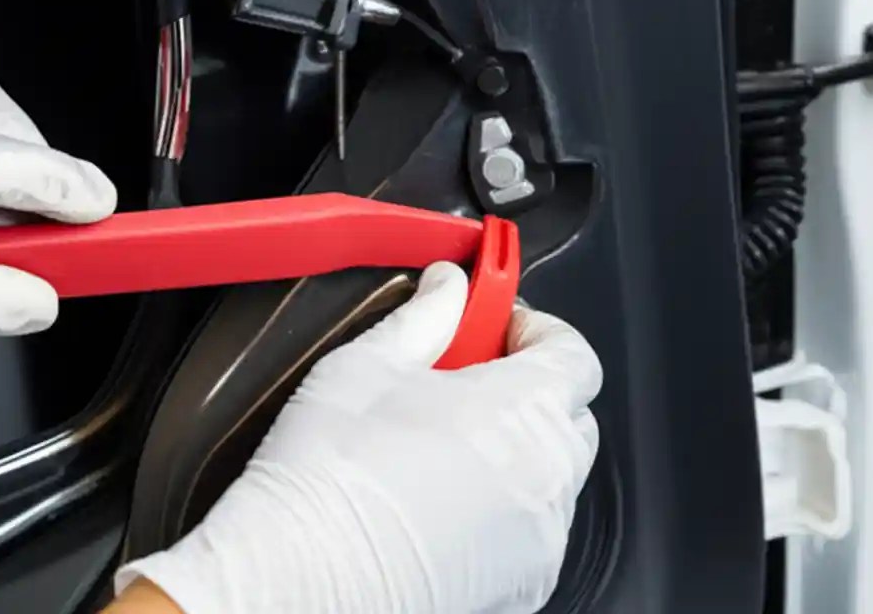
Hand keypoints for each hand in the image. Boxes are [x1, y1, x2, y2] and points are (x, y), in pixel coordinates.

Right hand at [113, 262, 602, 613]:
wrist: (300, 576)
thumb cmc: (329, 477)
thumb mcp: (369, 364)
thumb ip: (424, 316)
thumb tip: (447, 288)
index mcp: (524, 408)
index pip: (572, 352)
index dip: (534, 330)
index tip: (495, 323)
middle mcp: (547, 477)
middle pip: (568, 414)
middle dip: (526, 389)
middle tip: (463, 378)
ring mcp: (538, 540)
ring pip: (549, 476)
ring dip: (514, 451)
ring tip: (440, 446)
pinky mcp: (520, 586)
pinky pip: (530, 532)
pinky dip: (502, 510)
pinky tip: (439, 501)